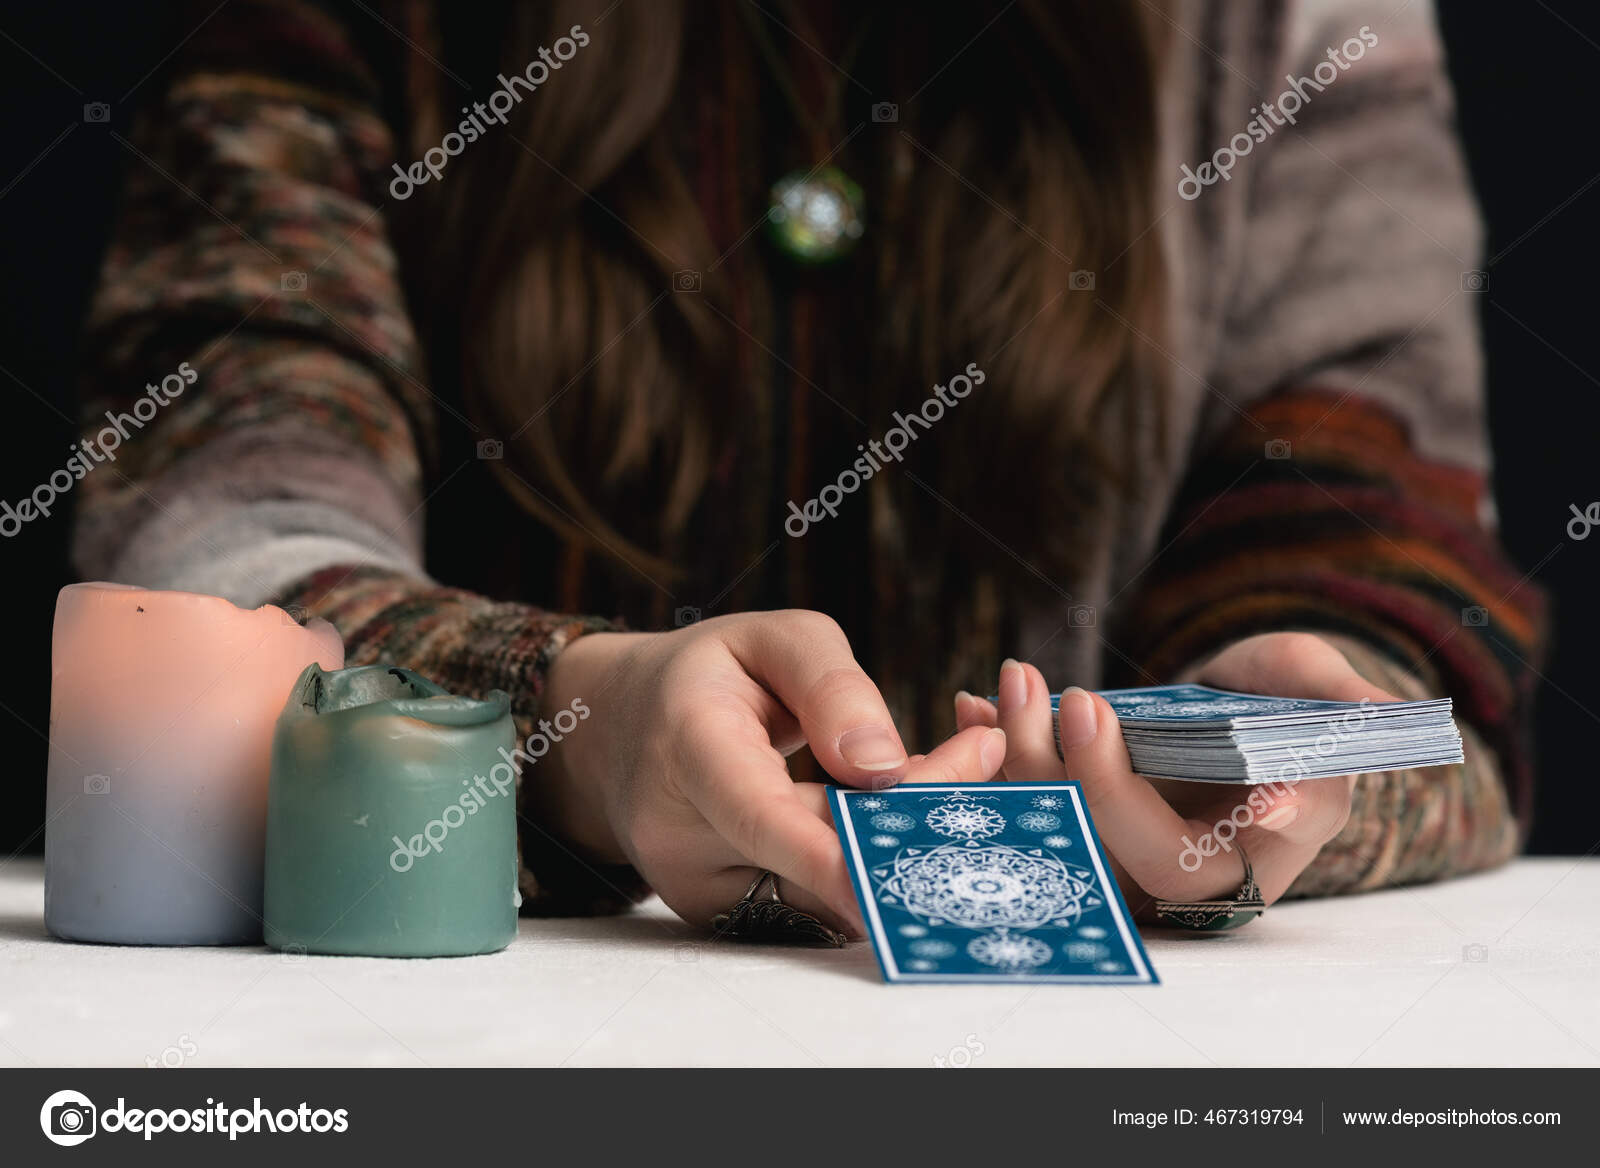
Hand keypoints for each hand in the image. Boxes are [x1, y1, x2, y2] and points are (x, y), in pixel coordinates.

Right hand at [532, 611, 1007, 935]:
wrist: (622, 735)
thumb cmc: (706, 675)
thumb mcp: (768, 639)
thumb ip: (831, 687)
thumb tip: (887, 767)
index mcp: (686, 749)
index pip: (762, 814)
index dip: (836, 854)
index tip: (907, 874)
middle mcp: (683, 837)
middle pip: (818, 852)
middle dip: (914, 811)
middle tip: (987, 748)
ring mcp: (703, 890)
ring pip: (826, 885)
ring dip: (903, 837)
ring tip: (964, 763)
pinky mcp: (729, 916)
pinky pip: (816, 897)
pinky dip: (872, 859)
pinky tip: (914, 810)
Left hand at [955, 632, 1391, 912]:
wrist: (1228, 705)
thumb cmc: (1282, 701)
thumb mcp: (1315, 687)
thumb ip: (1340, 702)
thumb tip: (1383, 713)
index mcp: (1259, 851)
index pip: (1211, 863)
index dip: (1170, 826)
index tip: (1149, 757)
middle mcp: (1184, 869)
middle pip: (1120, 851)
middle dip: (1085, 776)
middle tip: (1074, 698)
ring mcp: (1120, 852)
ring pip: (1060, 829)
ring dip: (1025, 759)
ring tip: (1013, 685)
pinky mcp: (1073, 823)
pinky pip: (1024, 802)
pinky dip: (993, 754)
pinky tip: (970, 704)